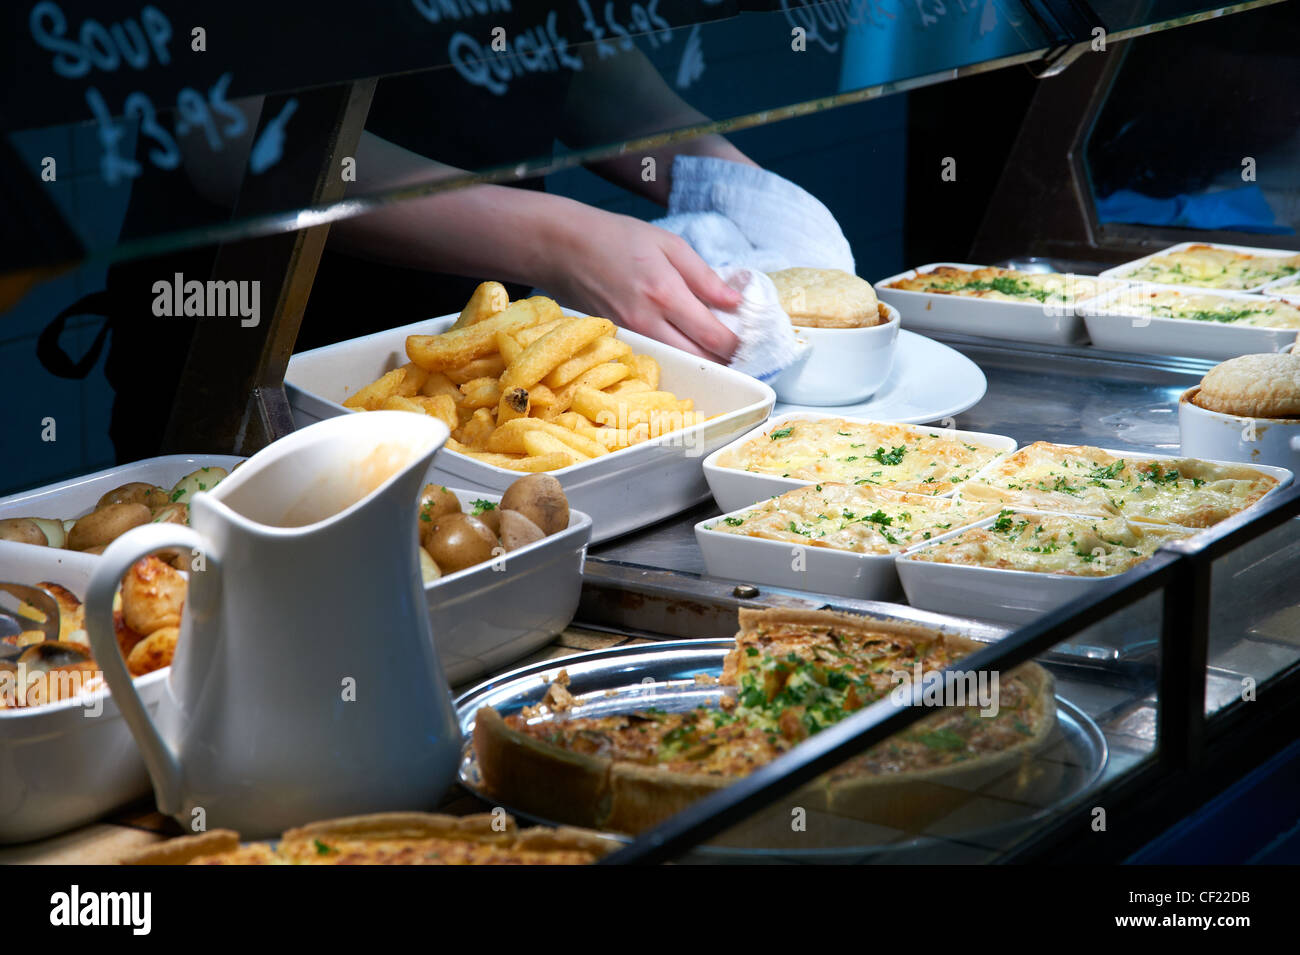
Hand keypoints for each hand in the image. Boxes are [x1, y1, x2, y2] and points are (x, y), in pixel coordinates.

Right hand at [540, 209, 741, 360]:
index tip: (749, 342)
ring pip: (678, 363)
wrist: (565, 248)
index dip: (737, 346)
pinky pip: (656, 357)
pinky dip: (676, 356)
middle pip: (698, 360)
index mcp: (666, 293)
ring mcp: (632, 335)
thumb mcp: (669, 245)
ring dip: (701, 362)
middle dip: (723, 360)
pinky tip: (685, 346)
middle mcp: (649, 321)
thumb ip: (705, 276)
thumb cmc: (618, 238)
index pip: (713, 336)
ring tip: (717, 351)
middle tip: (738, 352)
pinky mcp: (620, 340)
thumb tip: (735, 302)